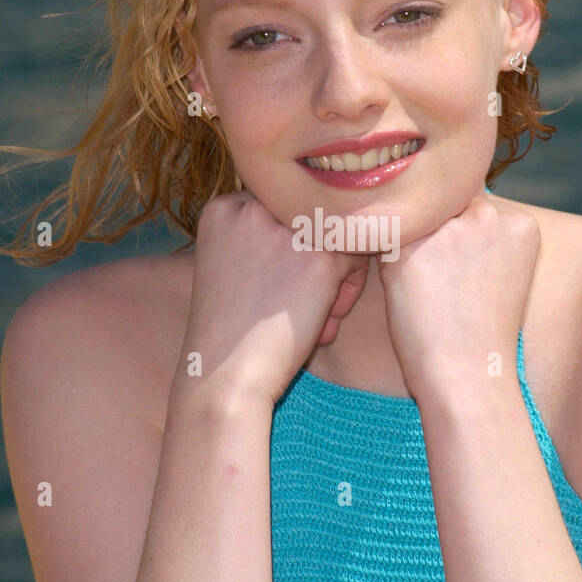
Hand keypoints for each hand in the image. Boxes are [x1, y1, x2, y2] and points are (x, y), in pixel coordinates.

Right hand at [181, 189, 370, 405]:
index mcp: (224, 209)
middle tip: (306, 297)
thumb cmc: (231, 333)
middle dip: (316, 253)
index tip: (284, 280)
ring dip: (337, 270)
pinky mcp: (321, 256)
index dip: (292, 242)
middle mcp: (253, 208)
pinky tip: (326, 322)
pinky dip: (348, 290)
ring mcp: (288, 229)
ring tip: (320, 312)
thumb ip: (262, 236)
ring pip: (336, 232)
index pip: (280, 207)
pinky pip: (356, 258)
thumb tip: (325, 223)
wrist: (226, 375)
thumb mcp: (231, 267)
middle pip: (309, 214)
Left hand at [376, 191, 540, 402]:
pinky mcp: (409, 248)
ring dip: (412, 247)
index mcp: (519, 222)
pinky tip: (411, 293)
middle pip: (444, 209)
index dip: (459, 241)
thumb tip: (445, 209)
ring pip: (416, 222)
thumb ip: (483, 234)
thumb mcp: (501, 271)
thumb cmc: (483, 331)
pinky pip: (388, 242)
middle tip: (445, 286)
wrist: (468, 375)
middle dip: (437, 237)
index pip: (473, 207)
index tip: (462, 276)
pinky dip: (392, 266)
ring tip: (431, 292)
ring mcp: (449, 229)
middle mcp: (488, 215)